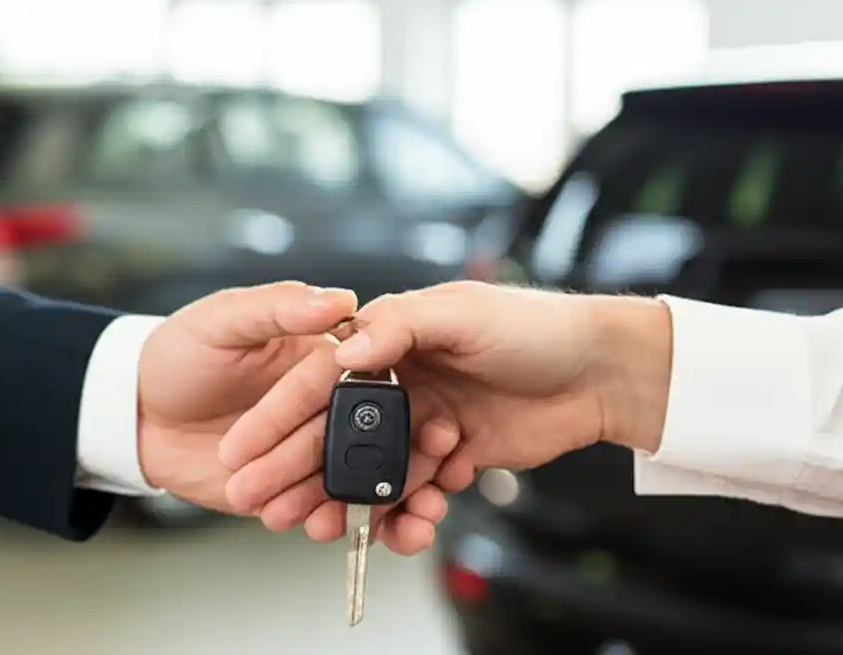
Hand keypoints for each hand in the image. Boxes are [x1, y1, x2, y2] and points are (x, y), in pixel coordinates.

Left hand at [136, 281, 460, 553]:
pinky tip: (339, 533)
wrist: (135, 416)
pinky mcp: (291, 485)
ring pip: (357, 477)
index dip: (401, 408)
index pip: (369, 380)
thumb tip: (340, 299)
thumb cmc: (176, 355)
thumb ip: (277, 308)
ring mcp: (309, 447)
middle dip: (405, 468)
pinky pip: (322, 506)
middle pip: (374, 437)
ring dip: (382, 505)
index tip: (433, 431)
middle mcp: (325, 401)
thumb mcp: (222, 318)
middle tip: (429, 493)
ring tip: (406, 529)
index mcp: (322, 352)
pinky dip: (336, 523)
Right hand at [219, 281, 672, 504]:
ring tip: (320, 528)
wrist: (601, 373)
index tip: (242, 448)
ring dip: (345, 500)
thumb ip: (399, 325)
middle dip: (296, 470)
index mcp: (391, 339)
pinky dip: (409, 509)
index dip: (277, 416)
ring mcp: (426, 422)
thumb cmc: (536, 327)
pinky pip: (418, 491)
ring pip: (372, 470)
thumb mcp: (461, 313)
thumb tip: (343, 346)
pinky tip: (407, 521)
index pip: (319, 381)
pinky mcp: (453, 456)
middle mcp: (402, 381)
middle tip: (263, 504)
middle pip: (335, 434)